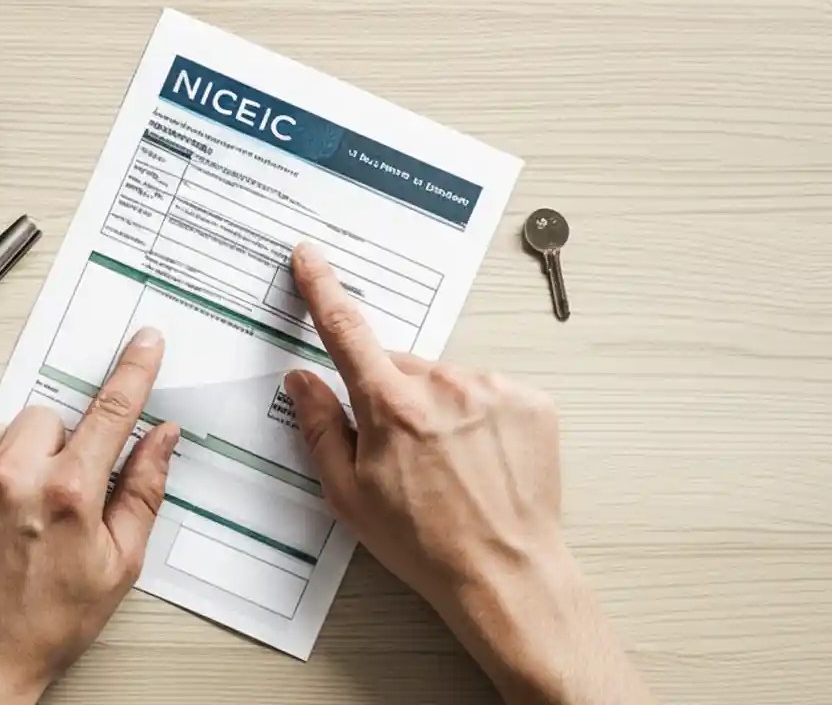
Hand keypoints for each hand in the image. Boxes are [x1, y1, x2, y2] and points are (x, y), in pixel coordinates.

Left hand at [0, 327, 178, 704]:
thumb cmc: (43, 627)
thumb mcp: (118, 566)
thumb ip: (144, 493)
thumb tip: (161, 439)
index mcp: (67, 495)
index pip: (111, 410)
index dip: (134, 370)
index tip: (144, 342)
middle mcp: (8, 479)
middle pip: (47, 418)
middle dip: (59, 447)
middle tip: (57, 497)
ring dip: (11, 460)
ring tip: (13, 515)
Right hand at [284, 243, 651, 703]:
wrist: (505, 572)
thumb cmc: (425, 543)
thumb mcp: (349, 495)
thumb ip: (319, 427)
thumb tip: (302, 381)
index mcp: (393, 407)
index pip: (346, 331)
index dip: (322, 289)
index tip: (311, 259)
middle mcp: (445, 387)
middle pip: (398, 366)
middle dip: (389, 395)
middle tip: (397, 452)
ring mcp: (493, 390)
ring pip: (445, 380)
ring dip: (436, 407)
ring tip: (445, 464)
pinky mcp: (529, 401)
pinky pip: (486, 392)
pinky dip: (476, 416)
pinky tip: (477, 459)